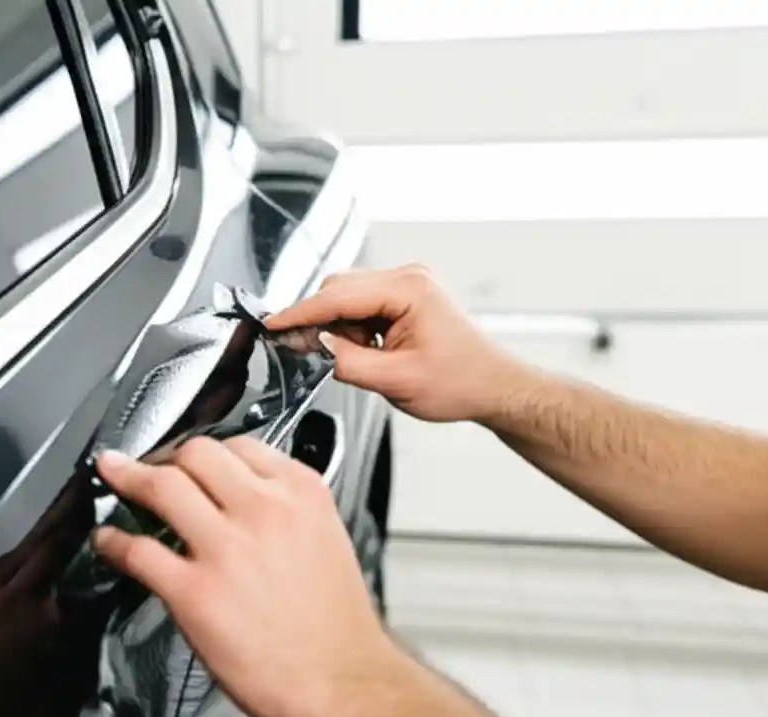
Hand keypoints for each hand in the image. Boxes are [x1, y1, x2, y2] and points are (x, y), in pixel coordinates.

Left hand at [92, 438, 486, 716]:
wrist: (340, 684)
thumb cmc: (336, 627)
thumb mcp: (326, 538)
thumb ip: (286, 509)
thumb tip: (246, 498)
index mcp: (301, 494)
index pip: (240, 445)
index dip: (209, 450)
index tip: (194, 458)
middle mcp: (263, 511)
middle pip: (196, 453)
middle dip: (168, 457)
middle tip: (153, 465)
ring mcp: (226, 549)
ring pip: (161, 485)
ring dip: (128, 478)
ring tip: (114, 476)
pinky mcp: (193, 591)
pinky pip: (137, 550)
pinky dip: (113, 542)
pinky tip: (109, 541)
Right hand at [265, 265, 526, 422]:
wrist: (494, 387)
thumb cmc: (461, 382)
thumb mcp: (396, 381)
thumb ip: (349, 361)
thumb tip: (316, 347)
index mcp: (409, 289)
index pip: (338, 295)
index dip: (301, 312)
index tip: (274, 324)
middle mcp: (408, 278)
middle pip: (339, 288)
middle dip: (321, 322)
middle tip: (311, 353)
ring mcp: (408, 285)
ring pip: (348, 297)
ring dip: (340, 328)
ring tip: (360, 359)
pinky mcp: (405, 298)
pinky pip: (362, 304)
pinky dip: (354, 328)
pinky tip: (368, 351)